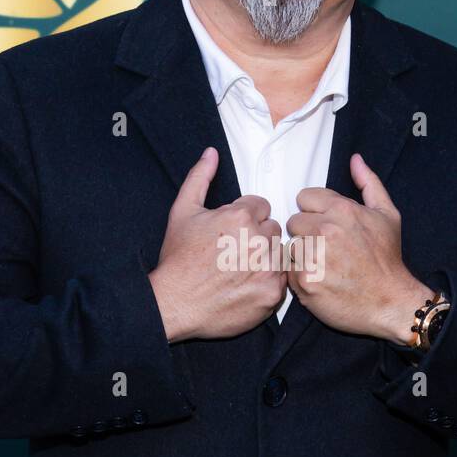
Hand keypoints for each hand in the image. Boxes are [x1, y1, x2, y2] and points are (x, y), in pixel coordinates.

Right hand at [149, 147, 286, 341]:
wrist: (174, 303)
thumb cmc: (178, 259)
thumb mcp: (183, 212)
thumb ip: (200, 178)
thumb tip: (211, 153)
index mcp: (241, 217)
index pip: (261, 207)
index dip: (244, 219)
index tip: (229, 234)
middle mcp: (259, 241)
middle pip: (273, 229)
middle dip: (257, 237)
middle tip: (232, 253)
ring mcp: (268, 269)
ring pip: (279, 254)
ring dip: (265, 259)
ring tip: (238, 270)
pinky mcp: (272, 294)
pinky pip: (282, 280)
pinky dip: (267, 283)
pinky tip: (245, 286)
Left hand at [285, 152, 431, 341]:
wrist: (390, 302)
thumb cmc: (387, 259)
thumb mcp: (387, 215)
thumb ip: (369, 183)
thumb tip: (355, 159)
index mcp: (342, 210)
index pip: (304, 198)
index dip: (315, 212)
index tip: (328, 227)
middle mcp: (325, 230)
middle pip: (294, 222)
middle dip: (307, 233)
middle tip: (327, 250)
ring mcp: (313, 257)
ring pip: (290, 246)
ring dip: (302, 256)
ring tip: (325, 266)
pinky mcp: (304, 281)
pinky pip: (288, 271)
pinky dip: (301, 277)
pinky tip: (321, 281)